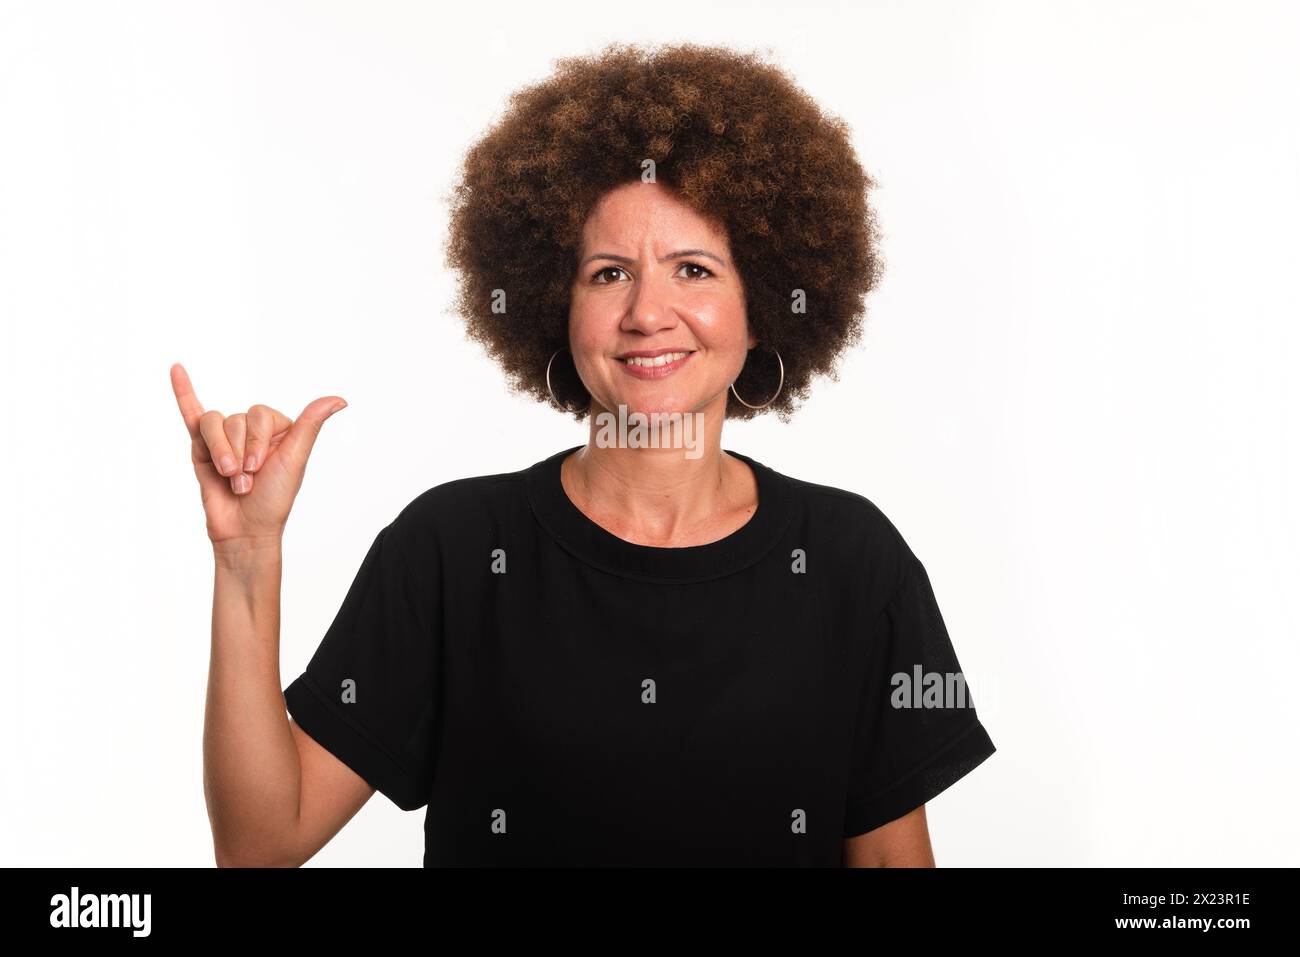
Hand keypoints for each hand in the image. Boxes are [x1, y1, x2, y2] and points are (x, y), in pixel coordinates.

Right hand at [169, 362, 345, 547]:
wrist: (245, 529)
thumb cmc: (273, 498)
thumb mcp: (295, 458)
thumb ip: (310, 424)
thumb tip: (339, 399)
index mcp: (278, 428)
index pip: (259, 415)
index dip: (257, 441)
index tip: (260, 468)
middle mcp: (251, 430)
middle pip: (235, 419)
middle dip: (239, 453)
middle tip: (245, 480)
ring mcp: (225, 437)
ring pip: (212, 423)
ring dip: (220, 452)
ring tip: (228, 477)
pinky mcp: (201, 447)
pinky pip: (191, 413)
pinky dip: (183, 391)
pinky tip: (176, 370)